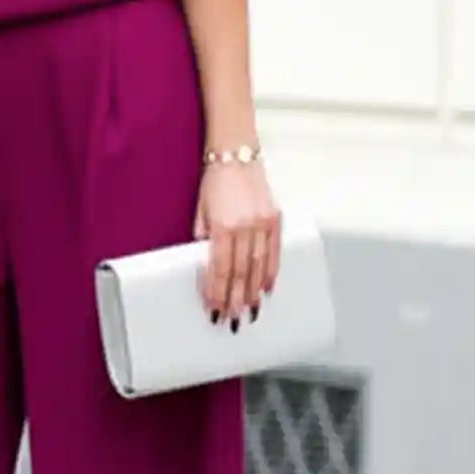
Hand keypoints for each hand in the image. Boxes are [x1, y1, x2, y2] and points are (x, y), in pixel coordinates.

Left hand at [194, 160, 280, 330]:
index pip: (219, 268)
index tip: (214, 309)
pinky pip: (274, 252)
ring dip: (253, 292)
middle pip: (239, 272)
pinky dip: (271, 272)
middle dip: (235, 299)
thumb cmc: (215, 180)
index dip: (216, 292)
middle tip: (232, 319)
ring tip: (250, 311)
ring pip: (258, 267)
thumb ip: (203, 238)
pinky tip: (266, 289)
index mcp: (222, 226)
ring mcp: (262, 223)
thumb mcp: (200, 210)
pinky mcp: (274, 219)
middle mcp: (245, 227)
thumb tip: (206, 265)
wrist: (236, 154)